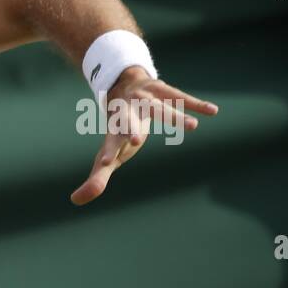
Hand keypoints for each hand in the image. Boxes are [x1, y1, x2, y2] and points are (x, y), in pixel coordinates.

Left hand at [71, 67, 218, 205]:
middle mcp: (127, 112)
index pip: (110, 143)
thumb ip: (96, 178)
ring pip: (158, 106)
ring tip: (193, 128)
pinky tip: (213, 112)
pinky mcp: (163, 90)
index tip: (106, 163)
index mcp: (115, 130)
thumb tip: (75, 201)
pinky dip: (196, 104)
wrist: (122, 86)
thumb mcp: (109, 153)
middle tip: (135, 141)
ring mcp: (144, 98)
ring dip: (173, 116)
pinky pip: (181, 97)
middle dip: (130, 129)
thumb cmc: (118, 129)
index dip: (109, 152)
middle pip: (127, 120)